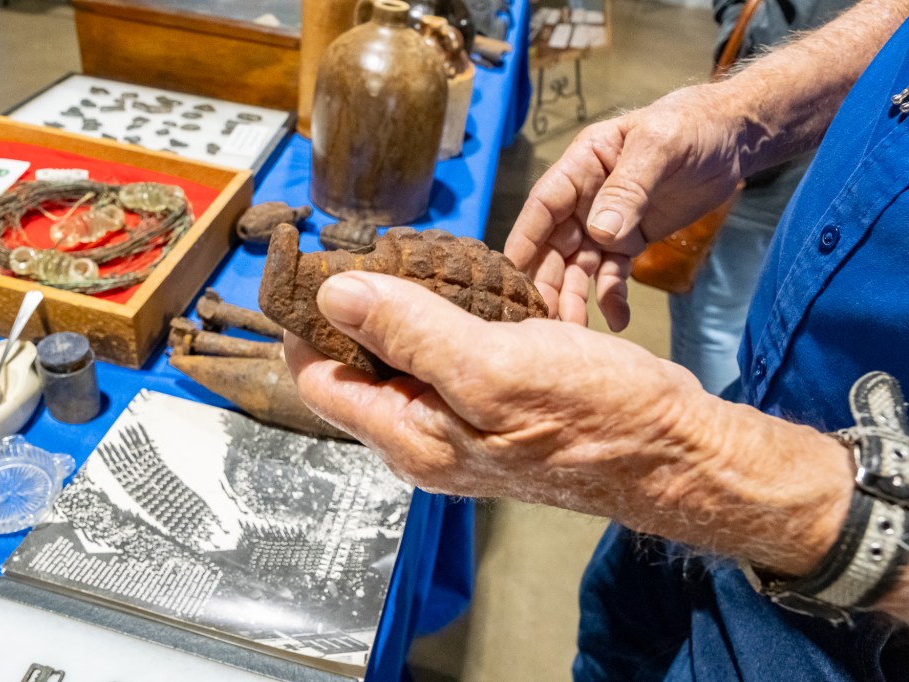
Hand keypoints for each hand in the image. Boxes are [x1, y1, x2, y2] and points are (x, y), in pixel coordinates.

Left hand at [285, 271, 851, 576]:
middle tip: (365, 252)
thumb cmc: (595, 416)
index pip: (319, 381)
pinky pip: (442, 359)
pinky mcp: (488, 405)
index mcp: (410, 437)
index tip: (307, 269)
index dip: (303, 326)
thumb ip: (410, 332)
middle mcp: (423, 437)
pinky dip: (438, 320)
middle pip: (354, 369)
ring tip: (407, 260)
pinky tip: (456, 287)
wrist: (671, 448)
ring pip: (399, 360)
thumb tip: (335, 296)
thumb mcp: (494, 366)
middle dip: (350, 311)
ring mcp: (456, 423)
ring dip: (396, 311)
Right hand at [504, 84, 747, 330]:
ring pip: (578, 267)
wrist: (732, 136)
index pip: (542, 206)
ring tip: (576, 327)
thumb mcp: (659, 146)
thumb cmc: (690, 125)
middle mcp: (583, 199)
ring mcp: (604, 224)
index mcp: (581, 167)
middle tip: (544, 316)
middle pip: (553, 246)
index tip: (511, 272)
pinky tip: (618, 321)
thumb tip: (599, 232)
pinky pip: (612, 275)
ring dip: (573, 296)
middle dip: (546, 280)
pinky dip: (612, 298)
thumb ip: (629, 188)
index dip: (524, 238)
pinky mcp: (629, 243)